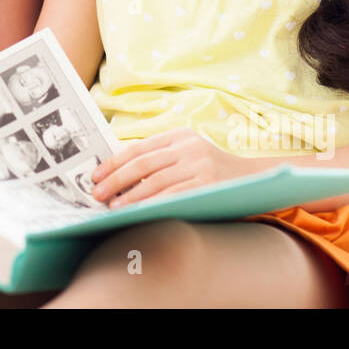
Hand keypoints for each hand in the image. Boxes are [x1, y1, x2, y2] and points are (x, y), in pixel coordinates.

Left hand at [90, 127, 243, 208]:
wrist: (253, 178)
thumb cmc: (209, 170)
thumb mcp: (185, 154)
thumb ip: (158, 158)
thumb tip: (117, 173)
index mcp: (178, 135)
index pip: (137, 148)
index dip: (113, 163)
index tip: (96, 176)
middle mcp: (188, 147)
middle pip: (142, 164)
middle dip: (115, 180)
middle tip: (97, 193)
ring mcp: (199, 165)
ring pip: (154, 182)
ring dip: (130, 196)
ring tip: (113, 206)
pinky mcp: (207, 185)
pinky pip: (172, 197)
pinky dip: (151, 205)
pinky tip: (137, 213)